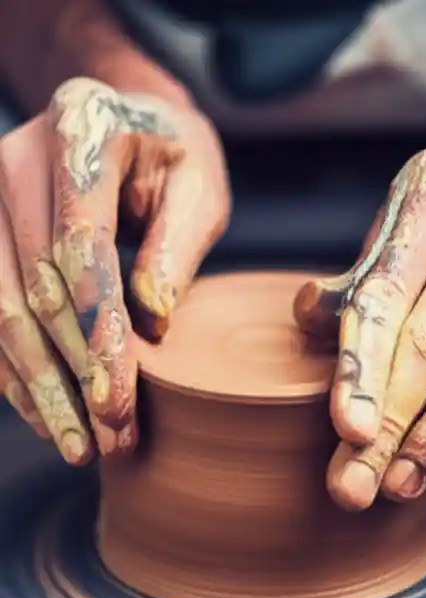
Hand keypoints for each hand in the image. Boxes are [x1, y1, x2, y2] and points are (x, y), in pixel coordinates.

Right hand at [0, 77, 227, 462]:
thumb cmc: (173, 154)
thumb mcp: (198, 184)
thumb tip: (152, 324)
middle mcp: (15, 158)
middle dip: (74, 375)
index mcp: (81, 129)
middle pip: (37, 288)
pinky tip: (45, 415)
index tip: (119, 400)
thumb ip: (177, 247)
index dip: (98, 332)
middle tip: (110, 438)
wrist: (119, 114)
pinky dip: (12, 369)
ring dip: (38, 386)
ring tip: (78, 445)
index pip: (84, 249)